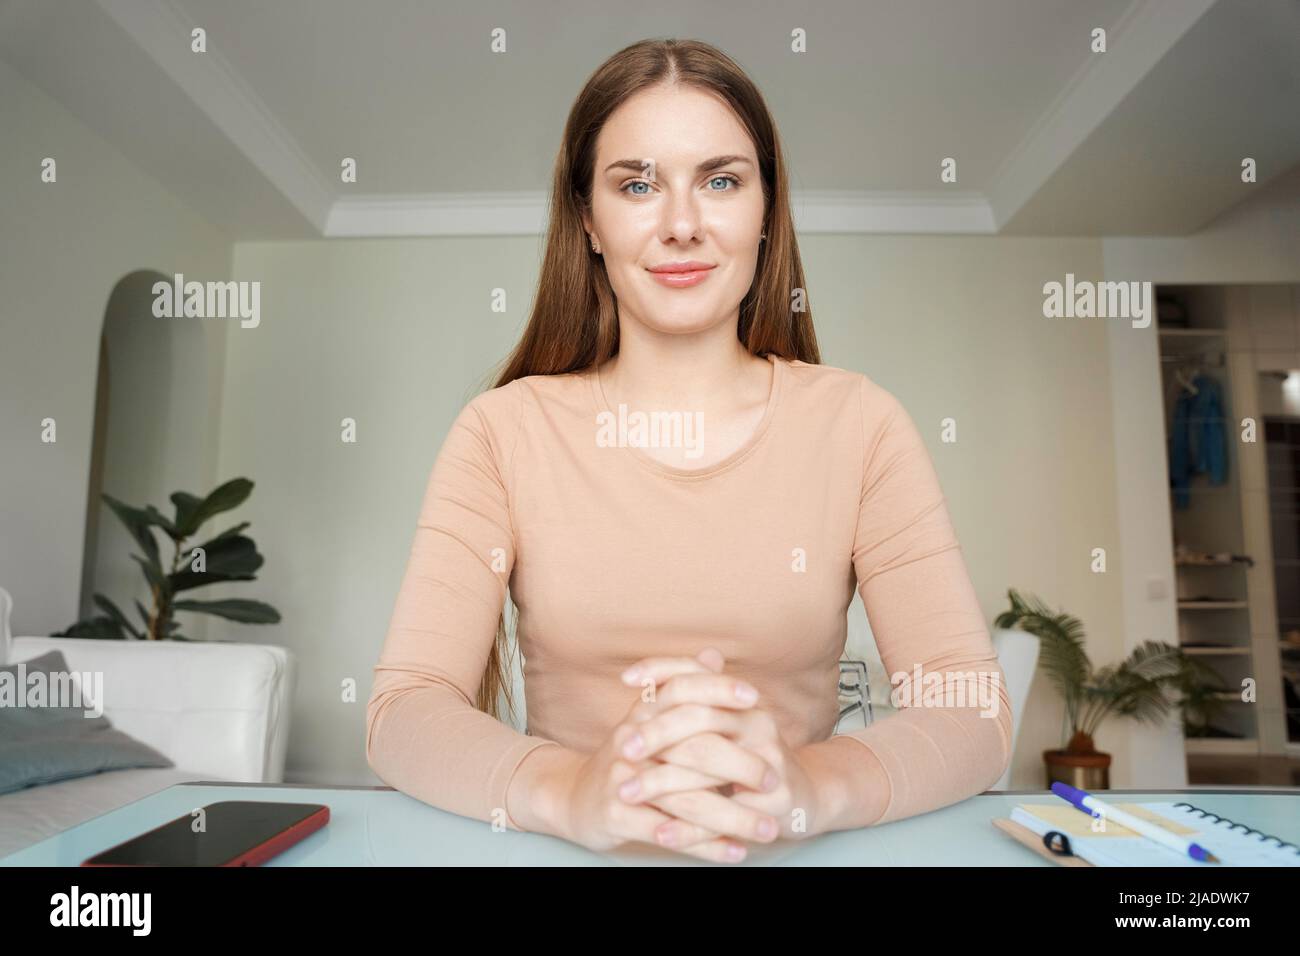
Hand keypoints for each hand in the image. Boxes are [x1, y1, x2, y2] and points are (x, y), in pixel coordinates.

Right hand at [551, 650, 767, 862]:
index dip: (718, 689)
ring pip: (687, 799)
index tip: (755, 699)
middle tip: (775, 780)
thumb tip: (713, 654)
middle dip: (740, 766)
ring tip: (768, 829)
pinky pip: (669, 834)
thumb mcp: (650, 720)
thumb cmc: (626, 758)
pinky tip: (734, 851)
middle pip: (694, 749)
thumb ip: (684, 690)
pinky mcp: (617, 814)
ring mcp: (623, 777)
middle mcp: (632, 740)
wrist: (574, 797)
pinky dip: (705, 847)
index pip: (683, 689)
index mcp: (643, 712)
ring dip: (733, 817)